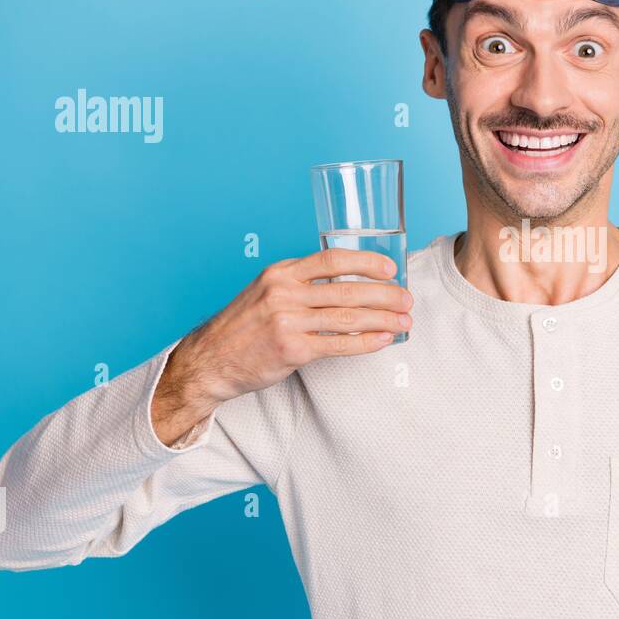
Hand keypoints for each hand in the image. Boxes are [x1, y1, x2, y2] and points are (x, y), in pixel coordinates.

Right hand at [151, 248, 412, 443]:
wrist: (211, 359)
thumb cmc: (245, 326)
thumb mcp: (268, 291)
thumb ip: (302, 285)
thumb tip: (350, 284)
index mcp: (281, 273)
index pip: (332, 259)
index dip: (366, 262)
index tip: (390, 268)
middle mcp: (284, 293)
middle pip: (347, 290)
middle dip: (384, 295)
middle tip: (407, 300)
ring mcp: (287, 321)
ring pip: (347, 318)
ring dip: (383, 320)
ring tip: (404, 321)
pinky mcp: (291, 349)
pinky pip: (338, 345)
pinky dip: (365, 343)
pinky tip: (383, 341)